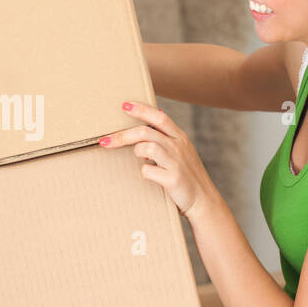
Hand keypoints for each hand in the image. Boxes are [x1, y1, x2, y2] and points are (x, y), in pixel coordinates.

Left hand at [100, 100, 218, 220]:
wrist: (203, 200)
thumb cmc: (187, 174)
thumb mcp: (182, 150)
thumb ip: (169, 135)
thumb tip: (158, 112)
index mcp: (180, 137)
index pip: (159, 118)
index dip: (142, 110)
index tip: (124, 106)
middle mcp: (178, 146)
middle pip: (145, 132)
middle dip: (122, 135)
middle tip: (104, 140)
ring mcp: (176, 162)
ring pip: (147, 148)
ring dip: (137, 152)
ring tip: (139, 158)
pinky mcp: (173, 178)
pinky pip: (148, 171)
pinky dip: (144, 172)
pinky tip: (150, 176)